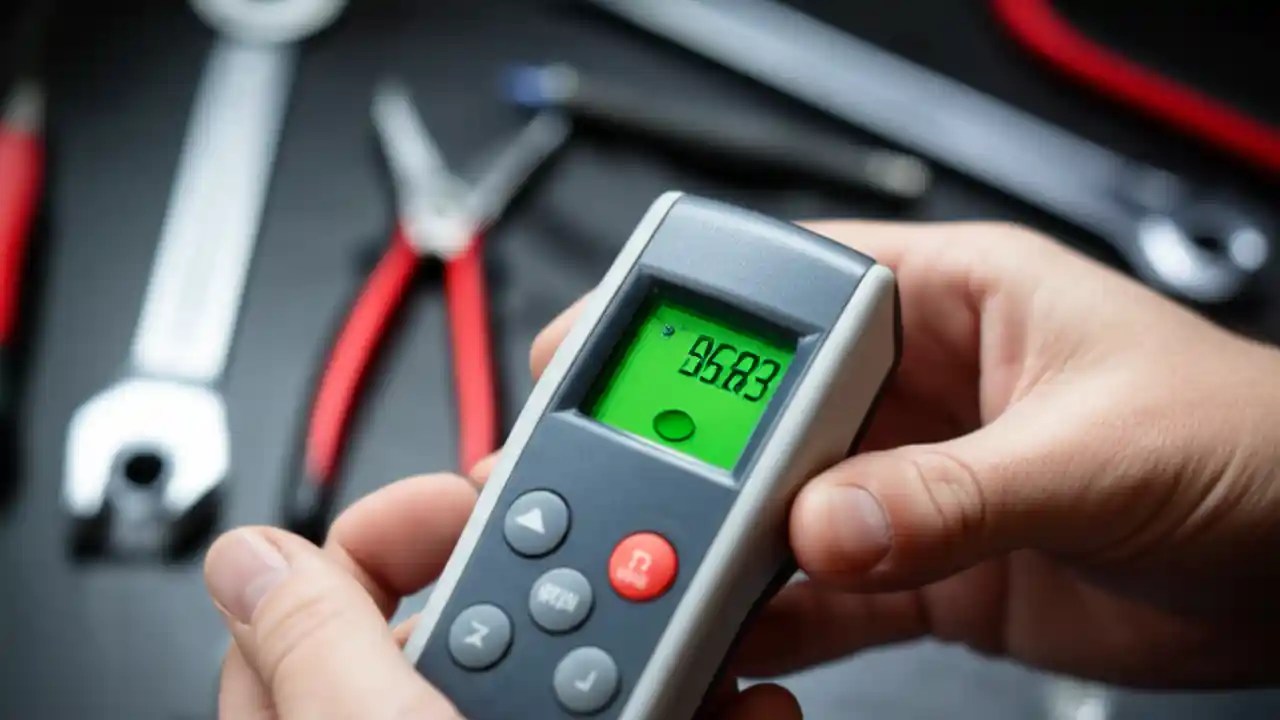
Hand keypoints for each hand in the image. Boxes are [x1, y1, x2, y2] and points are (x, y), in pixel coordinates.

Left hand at [206, 475, 799, 718]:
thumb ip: (317, 651)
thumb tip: (247, 555)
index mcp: (349, 715)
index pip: (342, 586)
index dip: (413, 517)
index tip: (481, 497)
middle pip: (498, 608)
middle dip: (583, 567)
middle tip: (640, 560)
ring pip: (596, 661)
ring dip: (672, 629)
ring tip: (722, 621)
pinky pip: (657, 710)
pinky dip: (712, 698)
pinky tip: (748, 704)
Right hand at [517, 221, 1279, 688]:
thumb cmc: (1251, 449)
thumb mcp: (1098, 455)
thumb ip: (958, 495)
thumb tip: (829, 525)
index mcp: (956, 301)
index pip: (802, 294)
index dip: (709, 328)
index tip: (637, 376)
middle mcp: (921, 388)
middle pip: (771, 414)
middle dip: (705, 459)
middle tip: (644, 502)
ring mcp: (916, 483)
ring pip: (786, 509)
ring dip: (732, 548)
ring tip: (681, 579)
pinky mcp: (927, 567)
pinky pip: (825, 592)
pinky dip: (777, 617)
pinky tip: (740, 632)